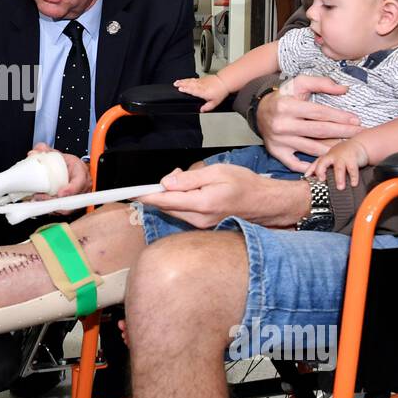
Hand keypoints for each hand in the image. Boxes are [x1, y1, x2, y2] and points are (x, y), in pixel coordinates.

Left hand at [26, 143, 90, 205]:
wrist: (74, 170)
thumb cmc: (69, 164)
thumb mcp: (59, 154)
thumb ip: (46, 151)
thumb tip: (33, 153)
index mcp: (81, 172)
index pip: (79, 182)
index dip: (70, 189)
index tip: (60, 193)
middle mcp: (83, 187)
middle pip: (72, 199)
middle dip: (54, 200)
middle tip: (40, 196)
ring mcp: (79, 197)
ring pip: (68, 208)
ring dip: (52, 206)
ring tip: (38, 200)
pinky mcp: (74, 205)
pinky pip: (64, 211)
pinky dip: (52, 209)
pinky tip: (41, 204)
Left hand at [139, 162, 308, 229]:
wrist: (265, 203)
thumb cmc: (245, 184)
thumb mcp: (217, 172)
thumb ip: (189, 179)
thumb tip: (166, 183)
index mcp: (201, 204)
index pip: (165, 201)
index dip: (147, 196)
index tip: (132, 193)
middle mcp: (198, 219)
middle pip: (167, 205)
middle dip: (165, 189)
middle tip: (180, 174)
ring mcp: (201, 225)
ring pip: (175, 208)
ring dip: (175, 194)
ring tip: (194, 181)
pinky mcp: (203, 225)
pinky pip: (184, 212)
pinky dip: (183, 200)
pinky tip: (197, 191)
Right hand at [174, 74, 229, 111]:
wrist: (224, 82)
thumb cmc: (220, 92)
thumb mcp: (215, 102)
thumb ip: (207, 107)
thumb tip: (201, 110)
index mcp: (203, 92)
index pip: (193, 90)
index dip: (186, 89)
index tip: (180, 89)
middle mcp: (201, 86)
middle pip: (190, 84)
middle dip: (182, 84)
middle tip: (175, 84)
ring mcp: (201, 81)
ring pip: (190, 81)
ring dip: (183, 81)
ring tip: (177, 82)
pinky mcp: (202, 79)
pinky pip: (193, 79)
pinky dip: (188, 79)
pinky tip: (185, 80)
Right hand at [255, 75, 360, 172]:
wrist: (259, 110)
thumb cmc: (284, 96)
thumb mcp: (299, 83)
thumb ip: (321, 83)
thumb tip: (344, 89)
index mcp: (287, 106)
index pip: (320, 113)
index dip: (340, 117)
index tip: (356, 120)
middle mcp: (282, 124)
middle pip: (319, 131)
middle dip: (343, 133)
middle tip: (359, 134)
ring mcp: (279, 141)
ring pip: (312, 148)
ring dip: (333, 149)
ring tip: (348, 147)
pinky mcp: (276, 152)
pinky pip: (295, 163)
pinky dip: (310, 166)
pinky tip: (325, 163)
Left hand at [309, 138, 367, 189]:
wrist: (359, 145)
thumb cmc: (343, 154)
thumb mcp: (332, 160)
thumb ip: (325, 169)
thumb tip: (316, 182)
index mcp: (326, 157)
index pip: (315, 164)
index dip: (310, 170)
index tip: (307, 177)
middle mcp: (332, 156)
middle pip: (323, 163)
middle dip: (321, 172)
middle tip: (321, 181)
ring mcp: (342, 157)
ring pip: (339, 168)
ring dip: (339, 178)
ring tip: (340, 188)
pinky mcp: (353, 158)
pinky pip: (353, 169)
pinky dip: (354, 177)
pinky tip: (354, 184)